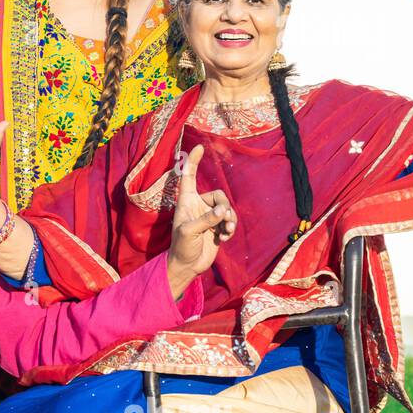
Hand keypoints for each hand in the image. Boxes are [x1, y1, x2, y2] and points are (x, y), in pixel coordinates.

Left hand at [167, 145, 235, 295]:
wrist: (188, 266)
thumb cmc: (181, 247)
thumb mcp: (190, 232)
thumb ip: (206, 219)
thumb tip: (223, 210)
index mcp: (186, 202)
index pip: (189, 176)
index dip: (193, 161)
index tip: (199, 147)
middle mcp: (198, 205)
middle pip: (219, 195)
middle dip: (225, 206)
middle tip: (224, 220)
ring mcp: (209, 216)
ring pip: (227, 208)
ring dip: (230, 219)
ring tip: (226, 231)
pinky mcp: (217, 226)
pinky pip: (230, 220)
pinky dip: (230, 228)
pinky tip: (224, 237)